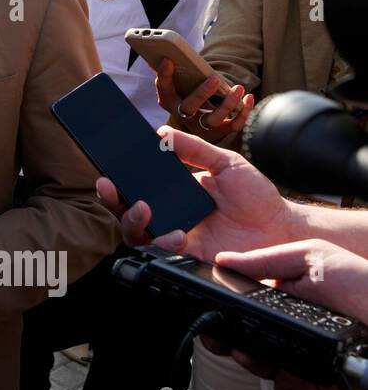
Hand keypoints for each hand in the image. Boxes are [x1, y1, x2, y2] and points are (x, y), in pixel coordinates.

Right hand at [95, 127, 300, 260]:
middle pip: (127, 211)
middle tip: (110, 188)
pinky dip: (164, 242)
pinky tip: (177, 235)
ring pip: (137, 235)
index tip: (107, 171)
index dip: (117, 180)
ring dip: (133, 221)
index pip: (137, 186)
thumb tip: (162, 133)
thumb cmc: (257, 196)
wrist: (283, 229)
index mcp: (174, 191)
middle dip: (112, 200)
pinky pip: (164, 253)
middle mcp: (171, 214)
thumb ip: (195, 149)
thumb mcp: (226, 163)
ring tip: (144, 209)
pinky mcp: (190, 256)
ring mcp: (178, 236)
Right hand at [154, 58, 253, 142]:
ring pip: (213, 120)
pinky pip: (233, 126)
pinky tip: (248, 97)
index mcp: (169, 100)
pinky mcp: (220, 131)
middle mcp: (183, 115)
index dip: (164, 75)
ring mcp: (200, 126)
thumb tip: (165, 55)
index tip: (168, 60)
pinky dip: (243, 113)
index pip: (163, 88)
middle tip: (215, 79)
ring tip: (238, 88)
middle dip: (202, 94)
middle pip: (189, 108)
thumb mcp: (179, 81)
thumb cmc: (189, 90)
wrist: (200, 116)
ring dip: (227, 104)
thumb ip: (174, 71)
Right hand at [212, 240, 367, 389]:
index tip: (210, 312)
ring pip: (261, 367)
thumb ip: (267, 259)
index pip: (244, 305)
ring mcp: (304, 356)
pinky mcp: (319, 383)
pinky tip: (297, 373)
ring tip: (258, 356)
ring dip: (254, 363)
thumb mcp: (313, 257)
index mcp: (287, 296)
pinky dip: (290, 384)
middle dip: (229, 340)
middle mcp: (293, 326)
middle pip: (245, 338)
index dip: (224, 310)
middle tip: (226, 338)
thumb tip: (223, 259)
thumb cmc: (366, 286)